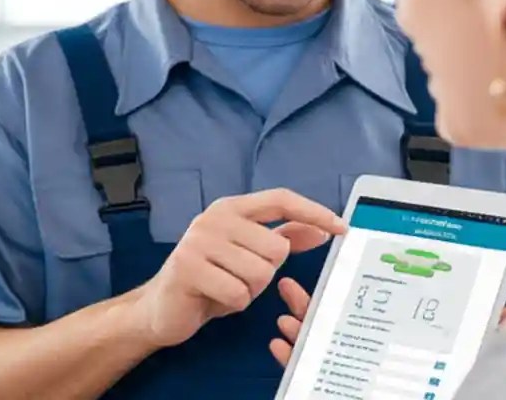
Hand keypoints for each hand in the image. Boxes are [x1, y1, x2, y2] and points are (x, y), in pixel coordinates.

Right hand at [126, 189, 344, 350]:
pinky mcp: (188, 268)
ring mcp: (198, 241)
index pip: (281, 199)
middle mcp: (214, 218)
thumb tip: (323, 230)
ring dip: (250, 291)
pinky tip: (216, 298)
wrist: (162, 307)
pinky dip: (235, 303)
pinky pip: (238, 293)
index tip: (343, 227)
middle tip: (241, 276)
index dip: (314, 212)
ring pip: (259, 273)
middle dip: (267, 272)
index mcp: (231, 207)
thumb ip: (284, 238)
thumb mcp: (249, 254)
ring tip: (227, 287)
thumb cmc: (211, 278)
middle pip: (275, 247)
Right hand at [269, 287, 505, 367]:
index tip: (329, 270)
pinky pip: (306, 376)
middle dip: (309, 304)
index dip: (347, 292)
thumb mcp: (467, 357)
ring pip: (315, 347)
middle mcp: (370, 356)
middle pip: (334, 324)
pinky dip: (291, 361)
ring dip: (297, 329)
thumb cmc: (446, 383)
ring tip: (284, 316)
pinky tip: (282, 346)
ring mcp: (352, 376)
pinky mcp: (337, 388)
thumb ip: (487, 335)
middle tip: (289, 284)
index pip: (369, 312)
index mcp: (396, 342)